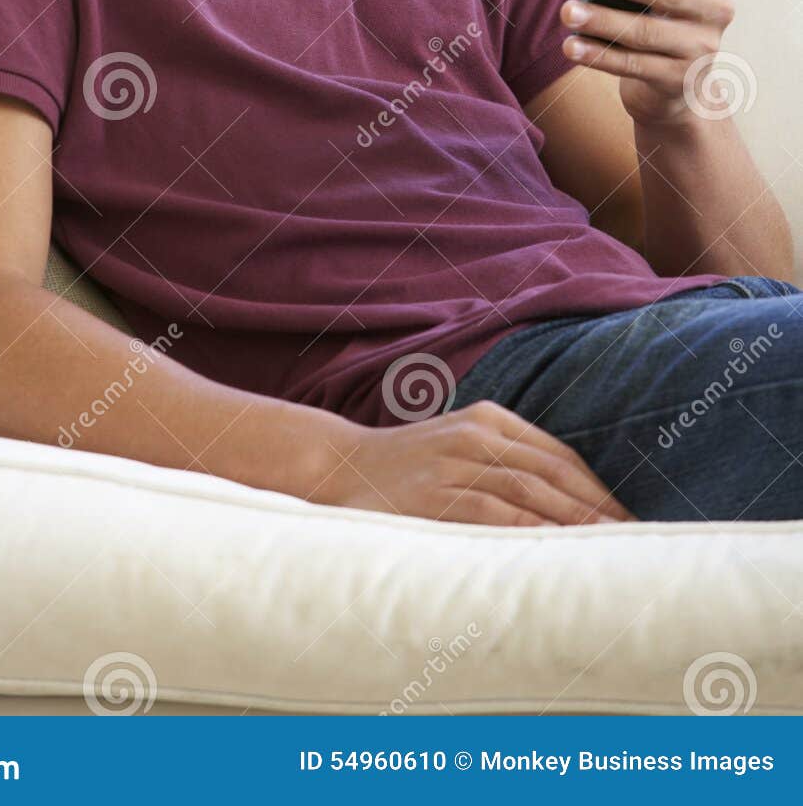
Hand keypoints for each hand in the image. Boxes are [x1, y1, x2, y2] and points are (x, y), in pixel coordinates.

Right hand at [319, 400, 636, 526]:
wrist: (337, 466)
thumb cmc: (408, 468)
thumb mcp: (459, 447)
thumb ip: (504, 463)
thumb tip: (568, 508)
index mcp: (489, 420)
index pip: (559, 456)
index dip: (598, 489)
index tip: (631, 521)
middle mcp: (476, 434)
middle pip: (554, 474)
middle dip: (598, 510)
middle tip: (636, 543)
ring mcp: (454, 460)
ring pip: (530, 493)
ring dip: (574, 524)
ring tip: (608, 553)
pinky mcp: (435, 492)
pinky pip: (494, 513)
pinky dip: (530, 533)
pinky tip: (555, 553)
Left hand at [560, 0, 735, 130]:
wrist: (677, 79)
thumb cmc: (659, 12)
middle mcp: (717, 11)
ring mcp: (701, 49)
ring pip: (647, 32)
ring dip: (602, 20)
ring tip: (569, 11)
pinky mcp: (678, 80)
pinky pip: (633, 65)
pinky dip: (599, 55)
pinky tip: (572, 46)